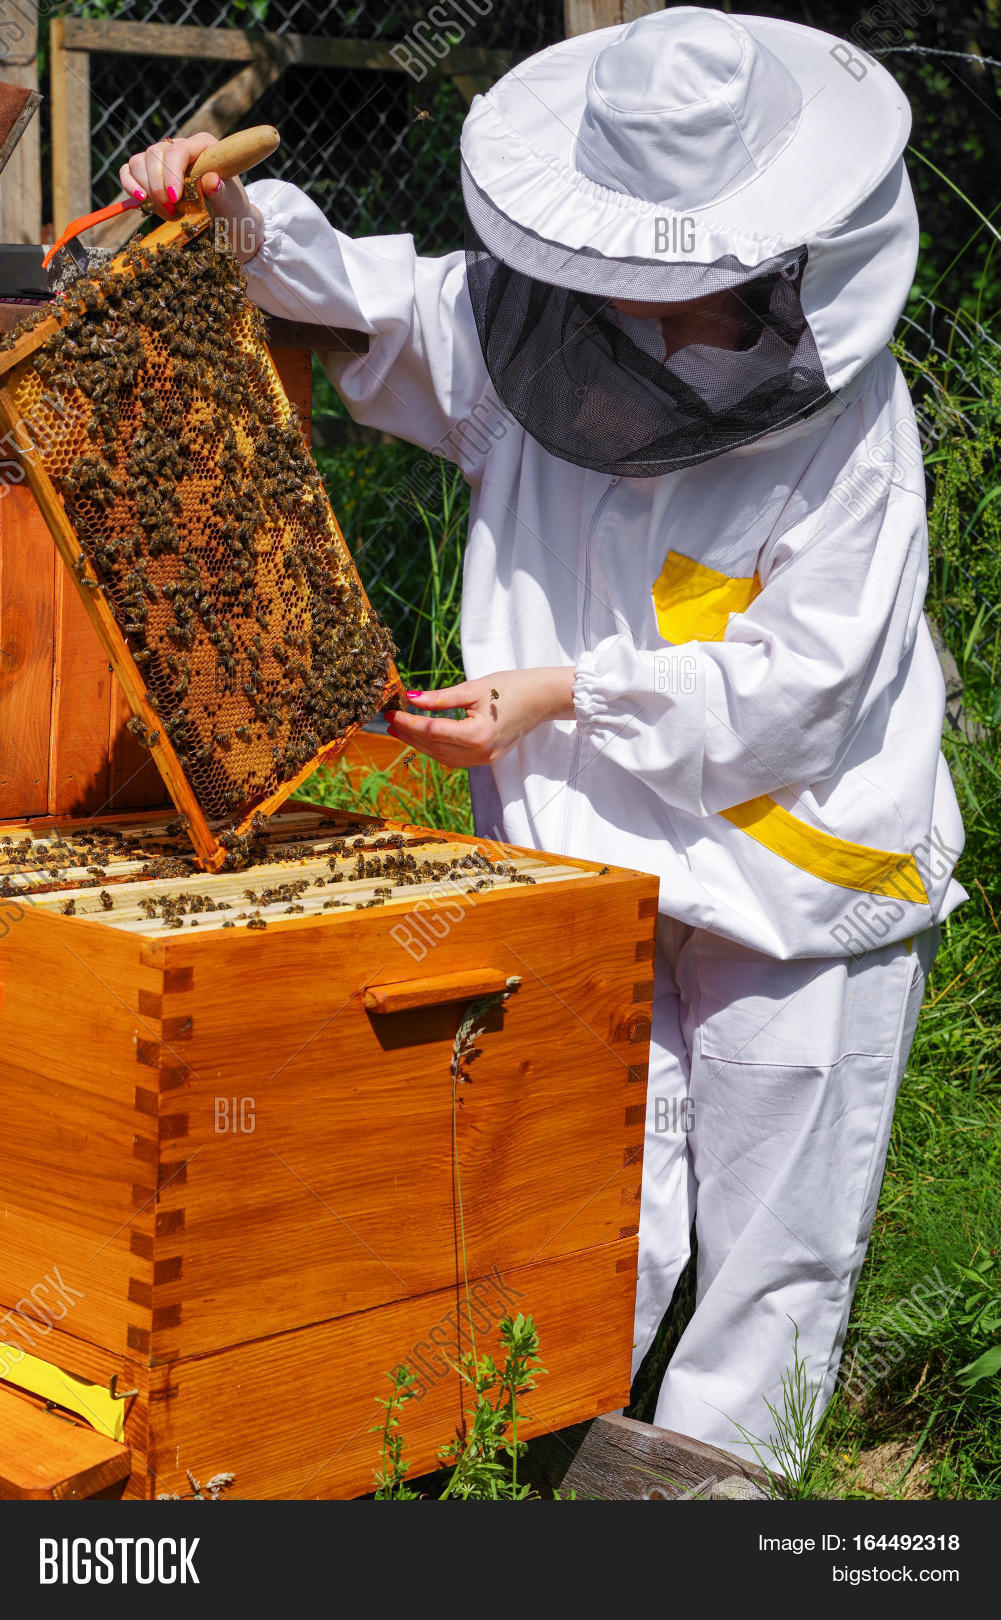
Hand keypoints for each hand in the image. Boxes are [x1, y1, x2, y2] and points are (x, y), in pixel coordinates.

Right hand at [118, 131, 263, 263]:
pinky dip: (130, 185)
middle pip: (154, 153)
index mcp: (202, 146)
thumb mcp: (231, 202)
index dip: (172, 172)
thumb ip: (222, 191)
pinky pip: (128, 171)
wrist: (224, 220)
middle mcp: (179, 148)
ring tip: (167, 211)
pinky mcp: (148, 174)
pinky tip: (141, 200)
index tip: (174, 198)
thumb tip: (212, 181)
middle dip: (158, 185)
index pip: (179, 149)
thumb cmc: (230, 207)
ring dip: (147, 189)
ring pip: (138, 161)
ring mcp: (162, 160)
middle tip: (172, 210)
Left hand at [387, 668, 574, 768]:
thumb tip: (411, 699)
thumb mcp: (472, 688)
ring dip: (420, 744)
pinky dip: (437, 748)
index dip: (407, 722)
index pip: (431, 731)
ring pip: (442, 756)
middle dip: (409, 734)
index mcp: (476, 735)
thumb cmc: (512, 687)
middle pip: (434, 747)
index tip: (389, 712)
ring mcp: (485, 759)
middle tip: (388, 720)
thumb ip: (440, 698)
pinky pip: (455, 758)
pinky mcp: (488, 758)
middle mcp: (480, 753)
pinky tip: (425, 736)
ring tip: (401, 728)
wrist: (543, 699)